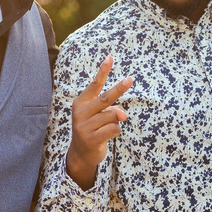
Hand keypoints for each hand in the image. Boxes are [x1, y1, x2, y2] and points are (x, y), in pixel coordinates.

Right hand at [65, 55, 132, 189]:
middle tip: (130, 79)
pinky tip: (107, 136)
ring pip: (113, 115)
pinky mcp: (91, 138)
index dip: (102, 71)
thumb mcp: (98, 117)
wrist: (81, 154)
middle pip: (106, 98)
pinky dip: (115, 131)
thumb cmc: (92, 130)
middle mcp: (81, 112)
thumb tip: (122, 115)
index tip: (110, 57)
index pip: (94, 84)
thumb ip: (109, 109)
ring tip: (106, 128)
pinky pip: (114, 129)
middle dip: (119, 88)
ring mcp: (84, 126)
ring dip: (116, 121)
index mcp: (81, 103)